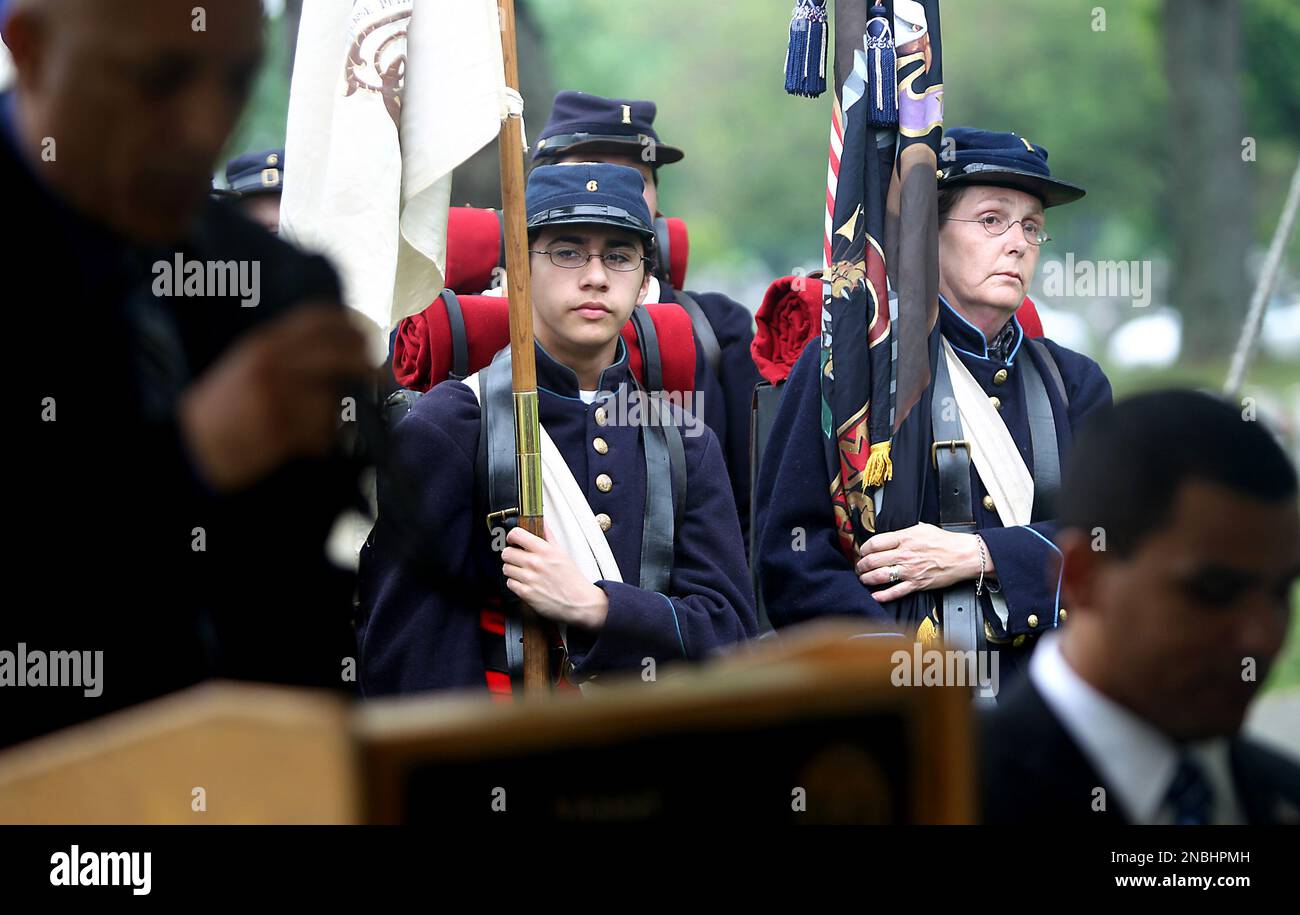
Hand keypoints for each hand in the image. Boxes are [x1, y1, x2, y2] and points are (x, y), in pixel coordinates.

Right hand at [178, 303, 372, 491]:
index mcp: (264, 343)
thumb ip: (285, 352)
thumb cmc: (224, 407)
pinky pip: (320, 431)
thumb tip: (341, 347)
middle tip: (380, 377)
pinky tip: (308, 443)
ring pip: (332, 398)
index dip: (350, 324)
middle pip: (339, 353)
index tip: (368, 336)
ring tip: (318, 425)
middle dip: (365, 365)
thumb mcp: (247, 364)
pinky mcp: (279, 428)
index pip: (317, 318)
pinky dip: (322, 440)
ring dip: (335, 415)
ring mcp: (276, 395)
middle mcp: (271, 362)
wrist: (192, 446)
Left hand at [501, 526, 609, 629]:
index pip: (516, 534)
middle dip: (511, 555)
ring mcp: (529, 579)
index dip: (512, 537)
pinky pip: (509, 583)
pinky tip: (525, 583)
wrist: (578, 602)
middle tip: (517, 558)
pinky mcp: (526, 593)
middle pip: (506, 552)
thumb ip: (548, 535)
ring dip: (512, 569)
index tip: (513, 540)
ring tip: (522, 572)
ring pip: (506, 568)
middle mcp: (535, 563)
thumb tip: (542, 522)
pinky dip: (515, 583)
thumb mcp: (561, 552)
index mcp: (545, 550)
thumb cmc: (571, 578)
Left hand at [855, 523, 989, 601]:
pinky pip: (895, 592)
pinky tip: (874, 595)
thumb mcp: (922, 528)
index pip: (875, 543)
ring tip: (864, 579)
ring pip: (879, 576)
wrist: (964, 555)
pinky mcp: (917, 584)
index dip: (864, 549)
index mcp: (905, 538)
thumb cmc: (946, 542)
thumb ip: (904, 532)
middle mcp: (905, 554)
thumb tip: (890, 535)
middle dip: (862, 565)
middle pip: (873, 561)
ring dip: (867, 579)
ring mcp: (910, 571)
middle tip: (860, 567)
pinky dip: (882, 596)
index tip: (862, 552)